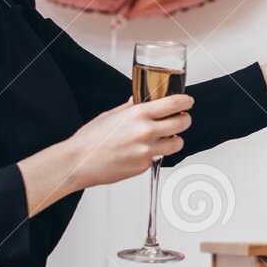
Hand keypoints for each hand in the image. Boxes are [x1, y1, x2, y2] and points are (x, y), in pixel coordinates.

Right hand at [68, 94, 192, 188]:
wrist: (78, 162)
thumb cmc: (89, 139)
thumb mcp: (111, 115)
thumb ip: (130, 107)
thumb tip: (139, 100)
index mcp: (138, 114)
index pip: (174, 104)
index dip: (186, 102)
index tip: (188, 102)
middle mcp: (146, 132)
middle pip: (182, 124)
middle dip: (184, 120)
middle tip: (181, 120)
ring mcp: (147, 151)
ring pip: (176, 144)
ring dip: (174, 140)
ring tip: (165, 138)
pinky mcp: (144, 166)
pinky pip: (158, 158)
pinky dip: (154, 154)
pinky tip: (139, 151)